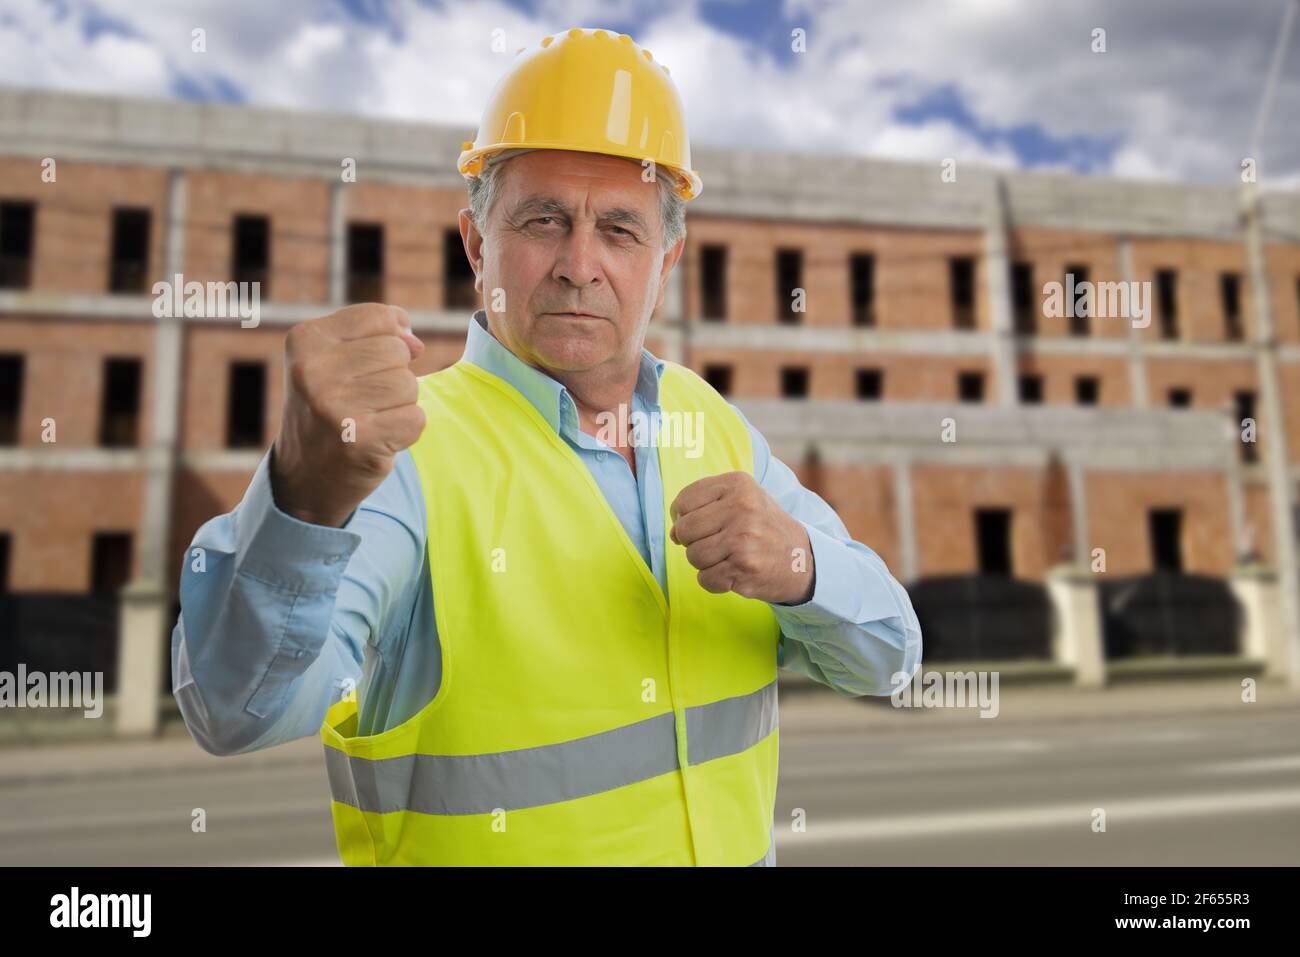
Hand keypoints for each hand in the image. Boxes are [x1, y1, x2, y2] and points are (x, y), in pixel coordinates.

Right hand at [270, 303, 425, 527]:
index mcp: (305, 341)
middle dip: (394, 375)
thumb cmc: (330, 407)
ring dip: (400, 404)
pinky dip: (406, 431)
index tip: (366, 366)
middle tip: (363, 400)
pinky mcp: (360, 440)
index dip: (391, 339)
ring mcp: (334, 407)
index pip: (381, 317)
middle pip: (398, 351)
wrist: (305, 476)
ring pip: (409, 384)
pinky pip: (416, 418)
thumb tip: (415, 342)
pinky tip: (378, 439)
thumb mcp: (334, 359)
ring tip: (369, 419)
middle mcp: (313, 371)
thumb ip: (377, 336)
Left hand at [669, 471, 814, 604]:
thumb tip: (673, 533)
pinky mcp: (744, 568)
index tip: (701, 524)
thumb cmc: (763, 528)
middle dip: (692, 542)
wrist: (802, 559)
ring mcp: (743, 539)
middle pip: (684, 530)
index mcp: (738, 484)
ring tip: (728, 557)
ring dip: (705, 563)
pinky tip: (734, 572)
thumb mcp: (742, 498)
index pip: (684, 501)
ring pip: (693, 556)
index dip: (683, 517)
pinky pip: (704, 579)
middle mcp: (742, 507)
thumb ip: (704, 506)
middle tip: (716, 543)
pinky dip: (714, 581)